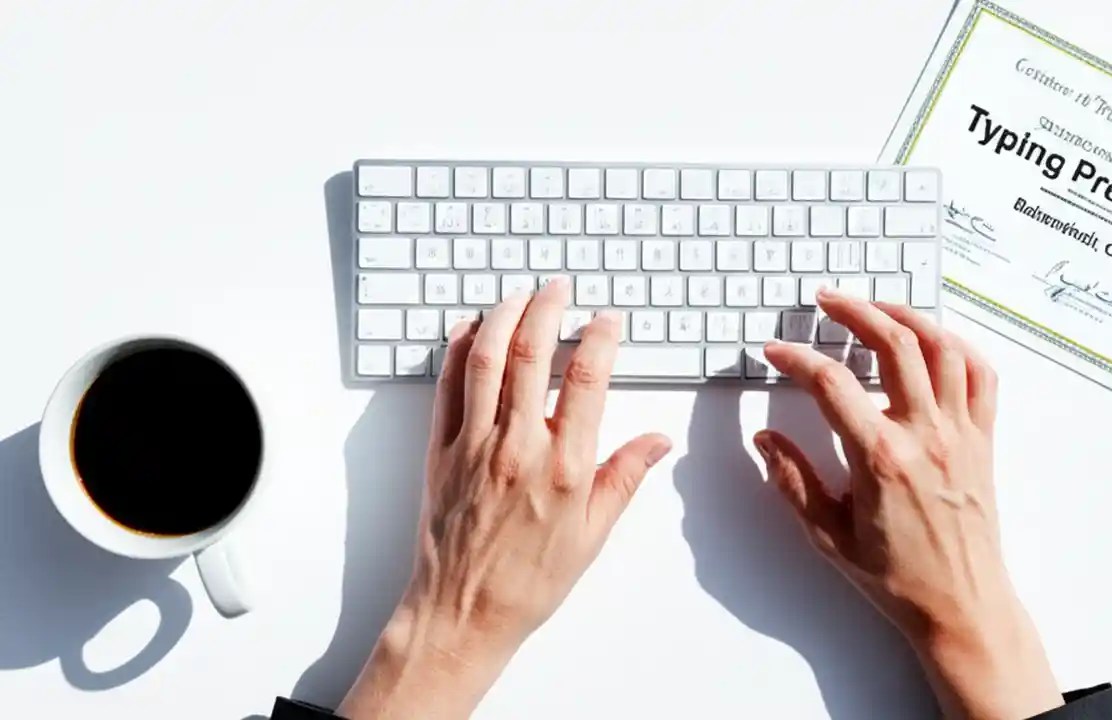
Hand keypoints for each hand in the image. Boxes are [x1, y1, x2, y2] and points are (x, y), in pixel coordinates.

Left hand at [340, 280, 670, 719]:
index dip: (601, 337)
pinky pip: (447, 387)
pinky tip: (470, 330)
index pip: (589, 379)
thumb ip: (624, 477)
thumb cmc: (529, 581)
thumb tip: (658, 440)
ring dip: (504, 316)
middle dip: (549, 307)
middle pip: (534, 352)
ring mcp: (474, 444)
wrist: (463, 613)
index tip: (608, 320)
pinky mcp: (440, 452)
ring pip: (487, 359)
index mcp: (565, 466)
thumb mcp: (593, 534)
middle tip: (559, 288)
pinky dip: (458, 350)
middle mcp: (518, 446)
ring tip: (518, 296)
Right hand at [754, 289, 1062, 719]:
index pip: (831, 384)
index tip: (777, 352)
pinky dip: (958, 347)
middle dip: (855, 311)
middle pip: (893, 345)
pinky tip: (934, 340)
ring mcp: (960, 434)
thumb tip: (766, 439)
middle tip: (827, 300)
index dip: (797, 359)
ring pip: (941, 348)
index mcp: (880, 459)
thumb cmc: (897, 579)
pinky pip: (980, 376)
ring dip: (907, 316)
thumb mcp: (827, 537)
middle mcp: (925, 436)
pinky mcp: (983, 441)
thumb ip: (792, 481)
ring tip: (877, 307)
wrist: (961, 606)